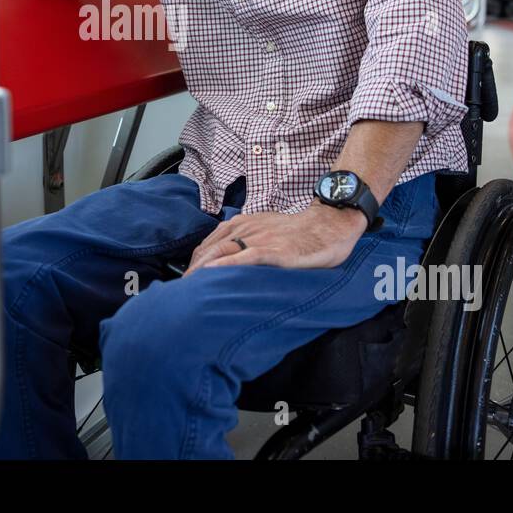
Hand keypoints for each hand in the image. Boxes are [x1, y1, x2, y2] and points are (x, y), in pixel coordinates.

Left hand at [183, 203, 368, 273]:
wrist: (328, 225)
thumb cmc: (300, 232)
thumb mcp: (267, 229)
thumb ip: (248, 239)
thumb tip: (230, 259)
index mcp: (243, 223)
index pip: (210, 242)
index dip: (196, 261)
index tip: (188, 277)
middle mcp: (246, 228)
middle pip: (210, 248)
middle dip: (193, 269)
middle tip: (183, 289)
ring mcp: (259, 238)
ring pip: (221, 251)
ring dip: (202, 270)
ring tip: (190, 288)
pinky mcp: (274, 250)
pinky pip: (245, 257)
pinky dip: (226, 265)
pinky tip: (214, 276)